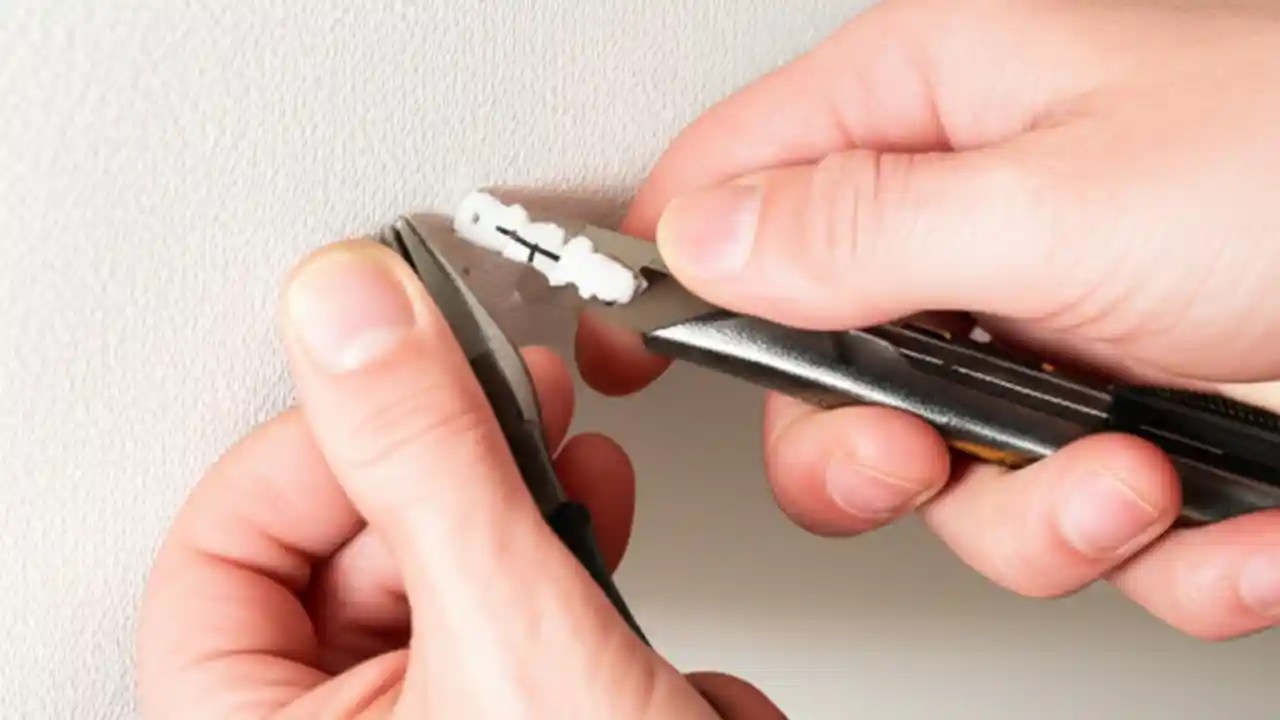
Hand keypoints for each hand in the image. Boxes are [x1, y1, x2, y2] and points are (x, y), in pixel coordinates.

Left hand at [136, 241, 782, 717]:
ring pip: (448, 577)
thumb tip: (347, 312)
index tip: (403, 373)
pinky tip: (619, 563)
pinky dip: (577, 580)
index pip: (223, 553)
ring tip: (578, 469)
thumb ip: (425, 463)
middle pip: (349, 552)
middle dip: (449, 466)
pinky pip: (516, 621)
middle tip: (509, 400)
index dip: (316, 445)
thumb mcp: (510, 634)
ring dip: (527, 513)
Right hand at [578, 0, 1279, 639]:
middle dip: (877, 456)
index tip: (635, 362)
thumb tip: (703, 246)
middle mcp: (969, 222)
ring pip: (948, 477)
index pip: (723, 189)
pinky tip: (1232, 518)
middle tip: (926, 462)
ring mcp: (1045, 327)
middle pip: (817, 375)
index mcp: (924, 111)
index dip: (669, 277)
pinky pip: (1075, 519)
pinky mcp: (1121, 409)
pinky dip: (1163, 552)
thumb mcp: (1055, 199)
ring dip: (1044, 522)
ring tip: (1138, 485)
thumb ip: (853, 232)